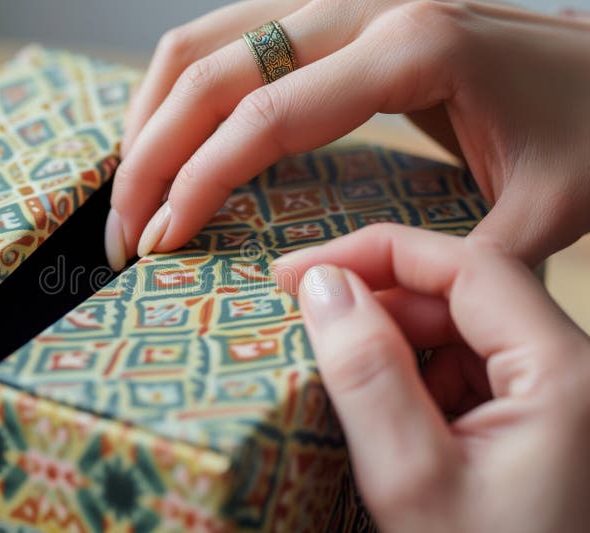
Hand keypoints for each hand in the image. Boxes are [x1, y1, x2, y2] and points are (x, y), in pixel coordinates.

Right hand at [105, 0, 589, 270]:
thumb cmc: (588, 132)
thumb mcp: (542, 214)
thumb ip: (450, 271)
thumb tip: (348, 307)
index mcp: (413, 45)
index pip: (263, 113)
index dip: (194, 181)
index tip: (157, 245)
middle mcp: (364, 1)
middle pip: (210, 68)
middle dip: (149, 156)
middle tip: (125, 235)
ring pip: (203, 40)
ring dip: (150, 117)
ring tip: (132, 193)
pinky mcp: (332, 11)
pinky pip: (230, 38)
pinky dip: (182, 93)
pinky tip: (171, 144)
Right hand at [271, 223, 589, 532]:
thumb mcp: (412, 480)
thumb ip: (367, 373)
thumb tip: (321, 286)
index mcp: (563, 373)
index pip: (466, 266)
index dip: (374, 253)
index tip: (298, 270)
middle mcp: (569, 370)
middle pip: (463, 293)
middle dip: (377, 298)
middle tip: (302, 316)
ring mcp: (552, 395)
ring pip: (458, 329)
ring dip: (389, 337)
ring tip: (334, 367)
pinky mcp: (529, 418)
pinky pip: (462, 368)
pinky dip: (410, 373)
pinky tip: (378, 403)